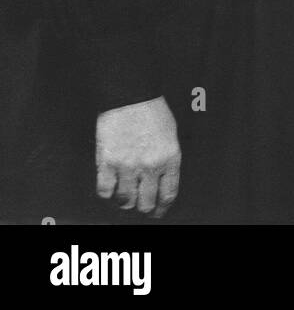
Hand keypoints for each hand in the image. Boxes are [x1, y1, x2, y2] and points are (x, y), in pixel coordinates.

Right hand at [95, 97, 180, 217]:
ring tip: (124, 196)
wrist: (131, 97)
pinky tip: (110, 188)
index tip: (157, 212)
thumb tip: (162, 181)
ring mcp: (128, 166)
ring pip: (125, 200)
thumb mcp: (171, 136)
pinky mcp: (107, 162)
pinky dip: (107, 193)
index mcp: (170, 159)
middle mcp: (150, 166)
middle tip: (139, 206)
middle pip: (145, 203)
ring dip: (124, 202)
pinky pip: (105, 191)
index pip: (167, 194)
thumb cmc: (153, 112)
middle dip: (143, 208)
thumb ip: (167, 160)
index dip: (161, 208)